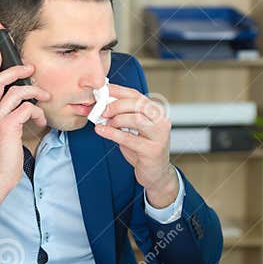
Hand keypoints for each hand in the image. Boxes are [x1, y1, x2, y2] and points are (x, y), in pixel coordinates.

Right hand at [0, 48, 50, 221]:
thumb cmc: (1, 156)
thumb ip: (6, 115)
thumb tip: (23, 103)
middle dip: (16, 69)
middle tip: (30, 68)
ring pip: (16, 92)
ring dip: (34, 92)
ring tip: (44, 97)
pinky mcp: (7, 127)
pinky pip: (26, 108)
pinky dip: (37, 111)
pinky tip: (40, 120)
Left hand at [94, 83, 178, 207]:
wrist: (156, 173)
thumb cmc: (143, 149)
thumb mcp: (133, 129)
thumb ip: (122, 116)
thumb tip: (103, 104)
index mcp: (156, 112)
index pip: (137, 95)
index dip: (118, 91)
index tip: (102, 90)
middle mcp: (161, 121)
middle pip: (138, 104)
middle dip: (116, 105)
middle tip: (102, 110)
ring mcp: (159, 135)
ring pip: (136, 119)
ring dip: (116, 119)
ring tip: (105, 123)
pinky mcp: (152, 150)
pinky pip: (129, 139)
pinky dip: (112, 133)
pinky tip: (101, 130)